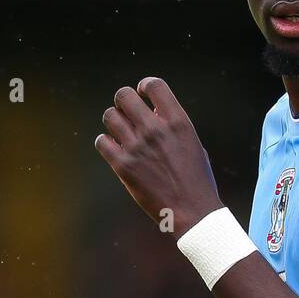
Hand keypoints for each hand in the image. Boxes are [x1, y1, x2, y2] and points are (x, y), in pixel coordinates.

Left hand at [95, 77, 221, 237]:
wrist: (192, 212)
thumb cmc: (196, 179)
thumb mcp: (193, 144)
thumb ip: (173, 124)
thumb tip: (153, 110)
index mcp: (178, 122)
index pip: (154, 85)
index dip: (144, 85)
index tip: (142, 93)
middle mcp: (156, 130)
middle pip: (124, 96)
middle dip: (123, 101)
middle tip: (128, 113)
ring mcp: (137, 147)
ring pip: (109, 116)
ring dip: (114, 121)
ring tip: (121, 132)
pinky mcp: (123, 166)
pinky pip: (102, 141)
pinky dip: (106, 143)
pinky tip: (115, 149)